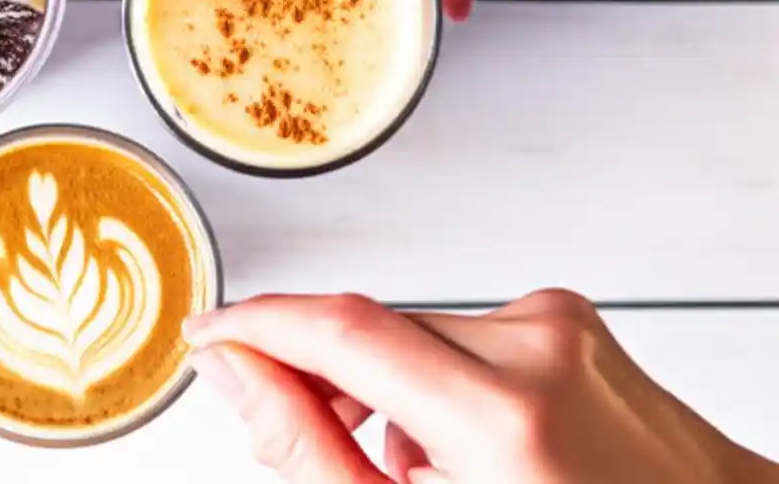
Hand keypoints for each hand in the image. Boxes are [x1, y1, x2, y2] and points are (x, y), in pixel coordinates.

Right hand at [183, 289, 778, 483]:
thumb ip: (311, 452)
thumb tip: (238, 371)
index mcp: (506, 418)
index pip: (341, 328)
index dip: (257, 324)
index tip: (210, 333)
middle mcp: (541, 348)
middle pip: (374, 330)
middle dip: (324, 377)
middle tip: (313, 442)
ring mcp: (565, 327)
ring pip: (415, 331)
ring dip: (385, 386)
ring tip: (405, 466)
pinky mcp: (574, 319)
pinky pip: (465, 332)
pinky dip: (438, 380)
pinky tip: (455, 442)